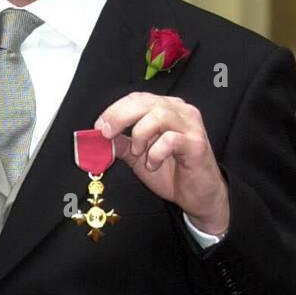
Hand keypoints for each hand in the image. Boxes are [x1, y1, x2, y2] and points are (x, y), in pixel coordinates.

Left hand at [96, 94, 229, 235]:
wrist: (198, 195)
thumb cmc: (171, 172)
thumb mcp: (139, 157)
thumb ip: (122, 145)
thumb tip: (98, 140)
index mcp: (166, 109)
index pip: (137, 99)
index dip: (114, 110)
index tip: (99, 127)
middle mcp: (180, 111)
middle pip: (145, 102)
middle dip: (120, 117)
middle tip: (106, 134)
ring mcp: (190, 125)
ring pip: (158, 115)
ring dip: (140, 135)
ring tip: (138, 153)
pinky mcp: (196, 143)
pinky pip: (170, 139)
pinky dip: (155, 153)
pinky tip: (154, 165)